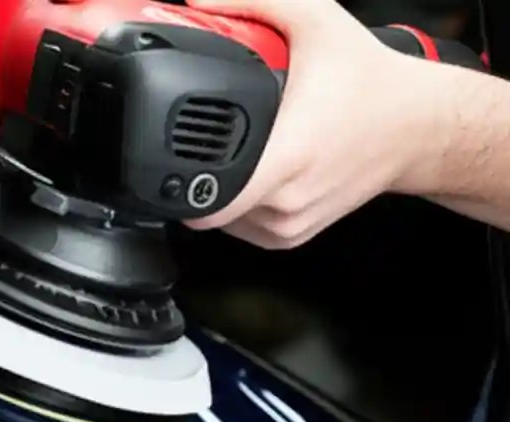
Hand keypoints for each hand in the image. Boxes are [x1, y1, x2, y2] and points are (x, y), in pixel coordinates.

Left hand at [182, 0, 438, 248]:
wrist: (419, 125)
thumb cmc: (373, 82)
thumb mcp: (316, 23)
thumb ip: (255, 3)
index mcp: (288, 157)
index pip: (209, 199)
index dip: (177, 181)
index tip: (164, 156)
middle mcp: (288, 198)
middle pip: (206, 205)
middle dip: (192, 174)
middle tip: (197, 141)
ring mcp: (290, 223)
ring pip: (221, 220)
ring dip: (217, 189)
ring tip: (236, 153)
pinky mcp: (292, 235)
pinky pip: (242, 228)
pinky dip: (236, 205)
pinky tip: (251, 171)